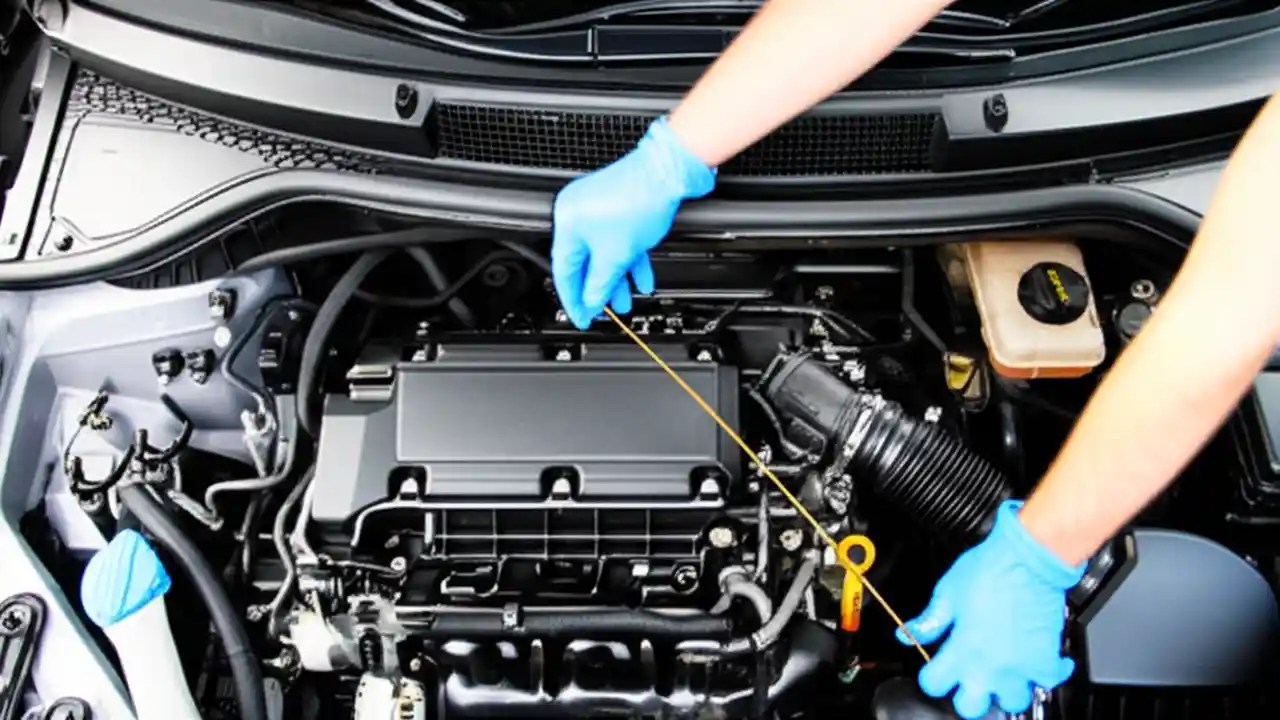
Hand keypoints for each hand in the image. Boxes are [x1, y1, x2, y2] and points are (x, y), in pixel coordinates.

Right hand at [552, 117, 715, 329]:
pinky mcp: (620, 208)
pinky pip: (618, 242)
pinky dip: (628, 261)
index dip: (573, 299)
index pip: (563, 271)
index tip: (582, 318)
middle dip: (597, 290)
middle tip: (602, 312)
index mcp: (568, 222)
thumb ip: (600, 282)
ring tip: (625, 301)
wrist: (668, 171)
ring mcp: (600, 210)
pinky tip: (640, 279)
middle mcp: (579, 214)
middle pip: (584, 263)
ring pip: (604, 254)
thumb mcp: (616, 254)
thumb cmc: (639, 198)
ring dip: (616, 280)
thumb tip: (592, 300)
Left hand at [896, 500, 1084, 718]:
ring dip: (1007, 691)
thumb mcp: (948, 592)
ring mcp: (1020, 666)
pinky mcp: (1046, 659)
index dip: (932, 678)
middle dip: (968, 697)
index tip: (937, 671)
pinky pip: (1049, 682)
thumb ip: (929, 620)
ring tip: (1004, 673)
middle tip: (970, 680)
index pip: (934, 685)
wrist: (1027, 558)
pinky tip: (1037, 662)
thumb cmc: (990, 569)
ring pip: (1013, 702)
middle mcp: (989, 665)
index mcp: (961, 649)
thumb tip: (908, 634)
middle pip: (972, 708)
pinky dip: (1046, 676)